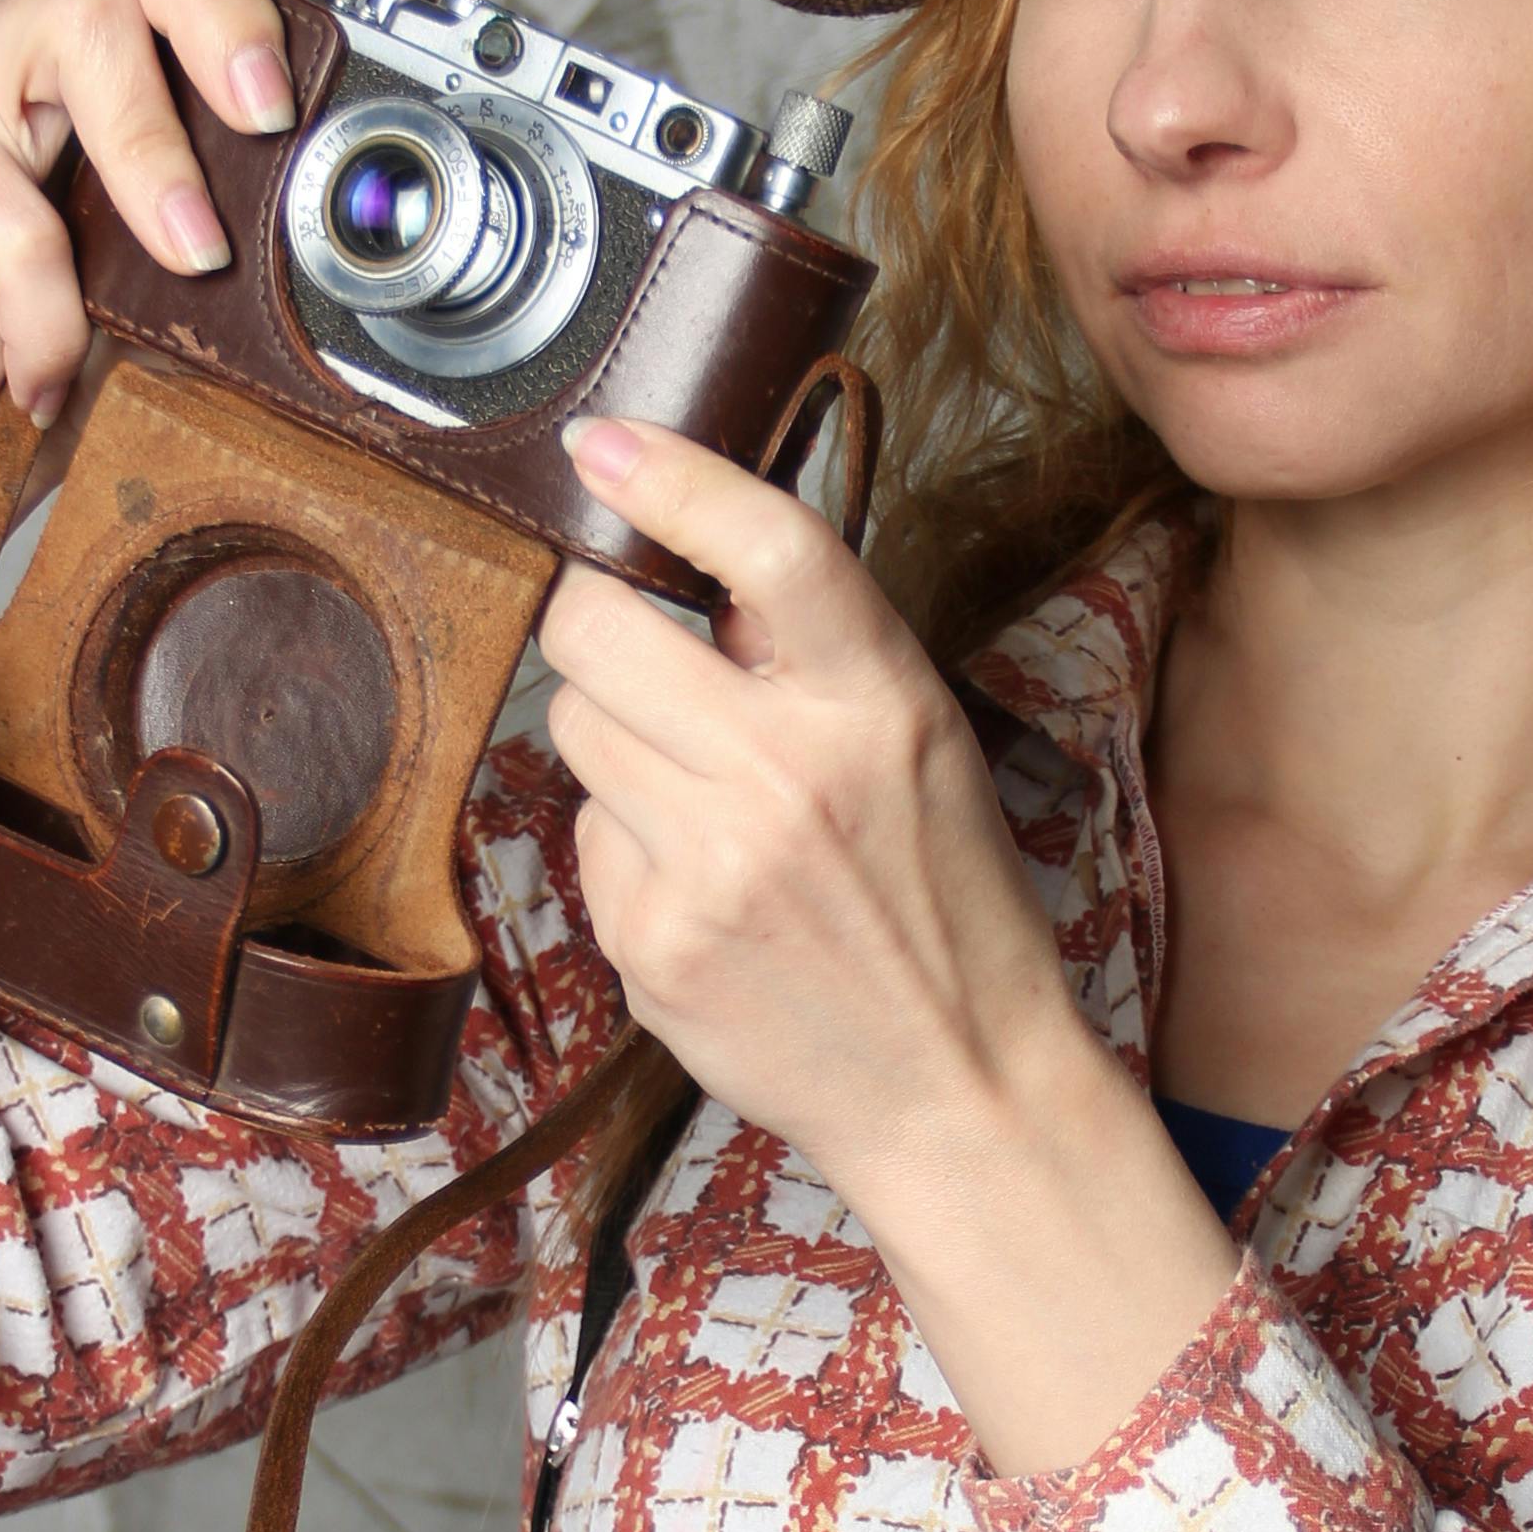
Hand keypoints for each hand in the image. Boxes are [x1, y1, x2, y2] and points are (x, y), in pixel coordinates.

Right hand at [0, 0, 435, 685]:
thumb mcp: (192, 268)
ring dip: (152, 153)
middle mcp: (47, 15)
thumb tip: (382, 223)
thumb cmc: (72, 323)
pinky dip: (46, 297)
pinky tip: (58, 361)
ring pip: (74, 24)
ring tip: (190, 258)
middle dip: (224, 5)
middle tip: (271, 114)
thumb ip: (259, 211)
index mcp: (138, 27)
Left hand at [541, 419, 1237, 1472]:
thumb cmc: (948, 911)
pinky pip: (585, 840)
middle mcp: (789, 772)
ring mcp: (710, 863)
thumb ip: (820, 657)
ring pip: (573, 727)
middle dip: (605, 632)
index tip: (604, 444)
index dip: (673, 476)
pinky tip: (703, 896)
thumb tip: (697, 562)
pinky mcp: (651, 942)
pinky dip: (626, 853)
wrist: (960, 1087)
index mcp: (878, 702)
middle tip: (649, 668)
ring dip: (615, 745)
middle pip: (598, 630)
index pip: (767, 543)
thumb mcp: (927, 748)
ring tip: (702, 804)